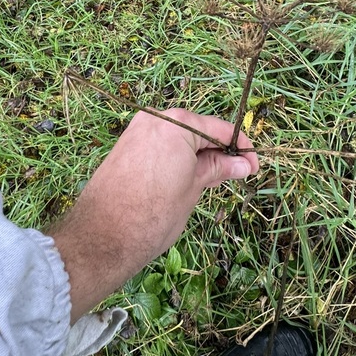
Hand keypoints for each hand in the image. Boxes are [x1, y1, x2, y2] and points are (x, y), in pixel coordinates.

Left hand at [49, 109, 258, 321]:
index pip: (220, 129)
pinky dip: (177, 158)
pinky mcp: (125, 146)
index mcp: (177, 123)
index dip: (241, 149)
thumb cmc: (152, 214)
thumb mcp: (194, 189)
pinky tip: (185, 180)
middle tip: (235, 176)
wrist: (102, 237)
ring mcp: (137, 130)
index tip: (252, 167)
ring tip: (211, 183)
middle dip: (218, 152)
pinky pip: (161, 145)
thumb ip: (217, 169)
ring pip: (179, 138)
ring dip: (197, 156)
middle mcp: (155, 118)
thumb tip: (242, 164)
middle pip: (198, 130)